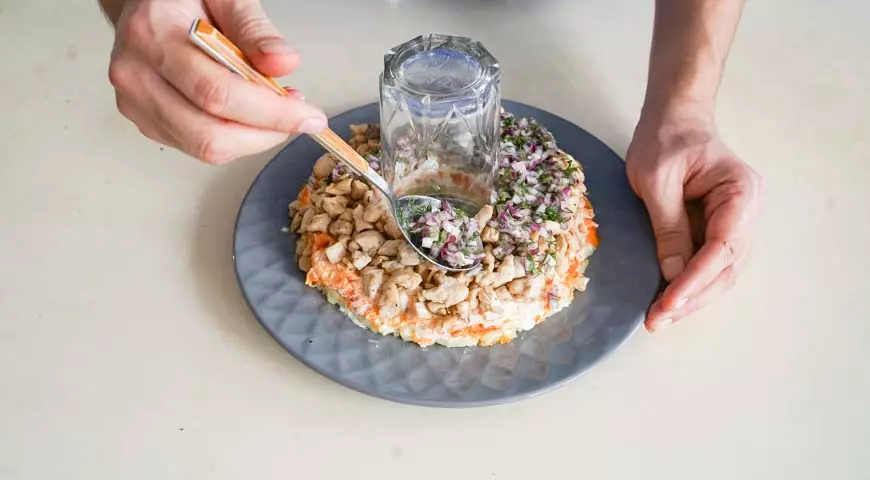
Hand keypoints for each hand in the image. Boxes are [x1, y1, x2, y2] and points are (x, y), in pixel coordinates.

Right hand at [107, 0, 326, 163]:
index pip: (216, 93)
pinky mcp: (146, 123)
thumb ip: (255, 29)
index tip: (308, 116)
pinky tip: (249, 115)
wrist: (142, 4)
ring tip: (275, 112)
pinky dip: (235, 139)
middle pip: (209, 132)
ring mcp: (136, 104)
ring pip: (204, 148)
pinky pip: (198, 148)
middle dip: (265, 133)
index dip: (270, 113)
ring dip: (253, 139)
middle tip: (298, 117)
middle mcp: (136, 75)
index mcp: (153, 35)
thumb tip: (284, 63)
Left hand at [626, 102, 762, 331]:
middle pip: (726, 268)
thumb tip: (672, 274)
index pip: (722, 248)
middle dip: (693, 298)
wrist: (674, 118)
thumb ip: (668, 226)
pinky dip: (690, 285)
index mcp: (740, 192)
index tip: (667, 303)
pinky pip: (708, 264)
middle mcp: (746, 211)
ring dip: (692, 298)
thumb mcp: (657, 179)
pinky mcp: (718, 229)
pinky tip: (667, 301)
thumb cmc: (665, 138)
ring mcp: (736, 222)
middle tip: (657, 320)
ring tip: (659, 318)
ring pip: (721, 273)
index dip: (695, 280)